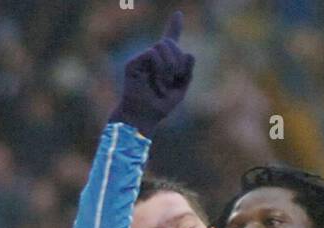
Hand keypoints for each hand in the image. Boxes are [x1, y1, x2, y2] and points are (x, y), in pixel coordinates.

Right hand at [109, 12, 194, 134]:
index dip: (174, 27)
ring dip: (170, 64)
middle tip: (176, 77)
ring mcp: (142, 59)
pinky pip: (152, 53)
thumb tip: (190, 54)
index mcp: (164, 63)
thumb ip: (187, 73)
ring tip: (166, 82)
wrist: (143, 117)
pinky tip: (157, 82)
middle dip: (177, 58)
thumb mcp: (180, 91)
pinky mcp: (134, 63)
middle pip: (169, 42)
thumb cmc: (160, 107)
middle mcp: (152, 58)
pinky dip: (159, 68)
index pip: (170, 41)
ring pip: (162, 45)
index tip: (178, 14)